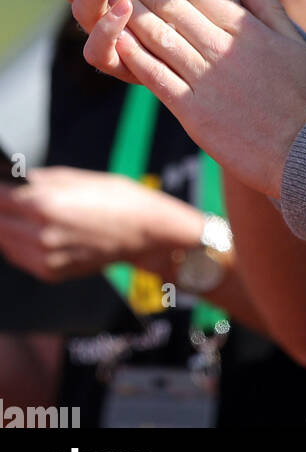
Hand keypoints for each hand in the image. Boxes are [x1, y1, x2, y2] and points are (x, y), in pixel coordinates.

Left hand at [0, 167, 200, 282]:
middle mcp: (41, 234)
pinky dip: (18, 245)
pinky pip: (20, 258)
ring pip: (5, 243)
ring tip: (17, 215)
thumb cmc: (119, 198)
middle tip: (9, 201)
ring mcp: (45, 257)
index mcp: (46, 204)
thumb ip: (43, 179)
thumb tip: (19, 180)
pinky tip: (30, 232)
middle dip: (1, 210)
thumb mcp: (81, 178)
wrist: (146, 232)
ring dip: (6, 228)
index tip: (0, 187)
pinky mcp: (51, 273)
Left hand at [71, 0, 305, 196]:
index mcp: (246, 28)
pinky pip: (157, 77)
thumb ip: (266, 4)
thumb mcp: (294, 43)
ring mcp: (206, 78)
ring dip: (129, 13)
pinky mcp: (194, 111)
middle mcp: (222, 47)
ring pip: (158, 36)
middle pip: (171, 6)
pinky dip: (135, 57)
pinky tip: (117, 40)